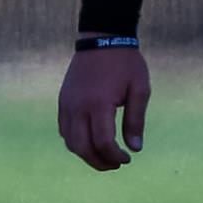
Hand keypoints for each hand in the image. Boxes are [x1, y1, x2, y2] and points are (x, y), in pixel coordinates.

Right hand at [57, 41, 150, 170]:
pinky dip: (75, 142)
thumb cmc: (126, 63)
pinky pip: (64, 130)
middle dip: (99, 162)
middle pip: (82, 148)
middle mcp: (78, 107)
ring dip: (86, 154)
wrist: (102, 38)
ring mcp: (67, 104)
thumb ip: (135, 120)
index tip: (127, 159)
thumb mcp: (140, 89)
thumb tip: (135, 149)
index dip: (115, 156)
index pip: (103, 143)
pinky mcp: (62, 101)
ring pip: (70, 142)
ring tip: (105, 156)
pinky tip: (91, 142)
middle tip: (116, 165)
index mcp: (99, 104)